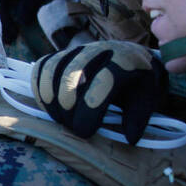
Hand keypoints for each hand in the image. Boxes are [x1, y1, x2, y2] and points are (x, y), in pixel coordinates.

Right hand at [31, 41, 167, 142]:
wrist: (130, 60)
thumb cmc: (136, 85)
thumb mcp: (145, 100)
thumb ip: (137, 118)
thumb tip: (129, 137)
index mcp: (124, 60)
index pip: (102, 81)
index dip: (90, 109)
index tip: (85, 131)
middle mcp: (99, 49)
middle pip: (72, 76)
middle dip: (68, 109)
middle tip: (74, 128)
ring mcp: (78, 48)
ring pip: (54, 71)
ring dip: (51, 100)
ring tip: (61, 119)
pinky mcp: (61, 53)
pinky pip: (42, 67)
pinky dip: (40, 88)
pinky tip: (48, 105)